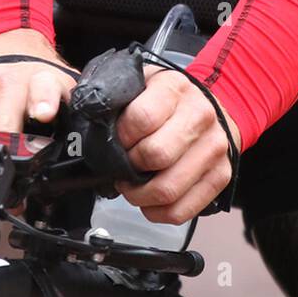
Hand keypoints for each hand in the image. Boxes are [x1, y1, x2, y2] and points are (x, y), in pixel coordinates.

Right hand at [0, 28, 78, 174]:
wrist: (4, 53)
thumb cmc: (37, 84)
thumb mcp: (62, 93)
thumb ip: (72, 119)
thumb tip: (81, 161)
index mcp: (41, 79)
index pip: (43, 89)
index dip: (43, 102)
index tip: (44, 113)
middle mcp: (5, 82)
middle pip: (0, 129)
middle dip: (10, 160)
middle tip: (19, 182)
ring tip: (1, 178)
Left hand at [112, 66, 241, 223]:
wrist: (211, 107)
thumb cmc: (168, 101)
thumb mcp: (141, 84)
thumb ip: (115, 97)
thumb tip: (77, 106)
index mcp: (175, 88)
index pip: (142, 118)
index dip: (121, 137)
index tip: (116, 141)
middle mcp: (200, 116)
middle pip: (156, 156)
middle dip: (129, 167)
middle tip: (123, 166)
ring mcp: (214, 148)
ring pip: (167, 190)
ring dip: (139, 196)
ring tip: (133, 186)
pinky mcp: (221, 176)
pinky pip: (181, 211)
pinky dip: (157, 212)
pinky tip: (150, 199)